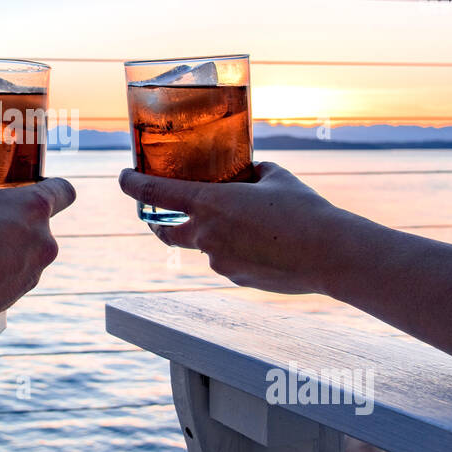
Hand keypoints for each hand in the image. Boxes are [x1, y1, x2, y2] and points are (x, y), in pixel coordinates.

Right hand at [0, 169, 75, 331]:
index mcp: (33, 208)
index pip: (63, 191)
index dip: (54, 187)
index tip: (39, 188)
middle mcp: (42, 242)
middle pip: (38, 227)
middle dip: (13, 224)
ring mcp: (32, 275)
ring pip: (24, 257)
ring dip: (3, 253)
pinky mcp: (14, 301)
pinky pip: (8, 283)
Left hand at [118, 162, 342, 294]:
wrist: (329, 254)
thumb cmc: (304, 210)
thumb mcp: (275, 177)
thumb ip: (252, 173)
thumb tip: (247, 172)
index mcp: (209, 203)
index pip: (153, 192)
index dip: (132, 184)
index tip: (122, 178)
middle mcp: (205, 234)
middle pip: (164, 231)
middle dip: (158, 223)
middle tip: (159, 216)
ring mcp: (218, 261)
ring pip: (204, 246)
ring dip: (214, 235)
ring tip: (248, 226)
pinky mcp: (235, 278)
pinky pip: (227, 261)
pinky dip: (237, 251)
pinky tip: (265, 245)